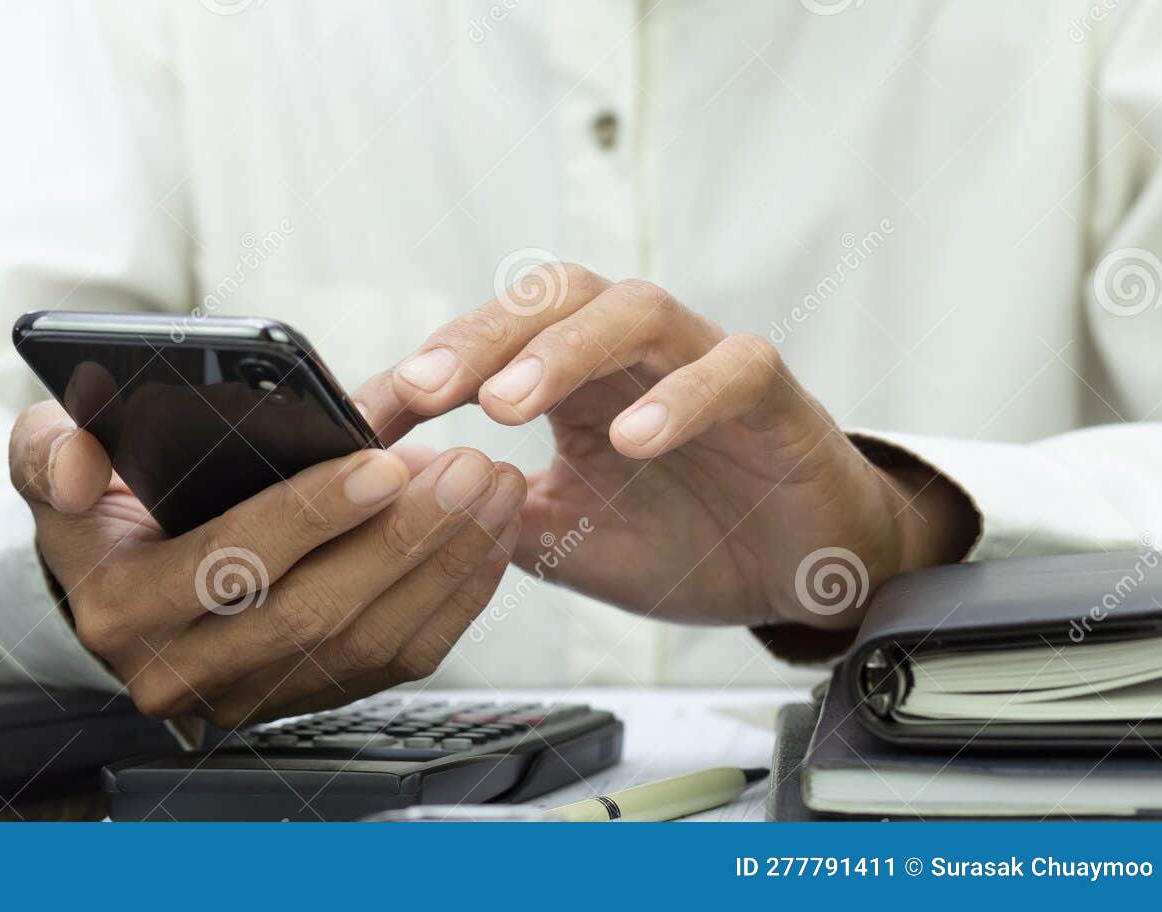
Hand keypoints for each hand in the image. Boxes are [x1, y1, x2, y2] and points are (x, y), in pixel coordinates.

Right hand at [8, 401, 524, 725]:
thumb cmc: (98, 512)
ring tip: (489, 491)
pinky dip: (453, 600)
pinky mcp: (308, 699)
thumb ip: (47, 449)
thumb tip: (75, 461)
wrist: (114, 590)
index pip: (229, 563)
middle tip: (467, 470)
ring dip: (443, 565)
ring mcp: (252, 696)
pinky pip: (397, 661)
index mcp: (123, 608)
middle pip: (315, 612)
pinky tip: (484, 540)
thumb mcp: (49, 467)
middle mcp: (184, 671)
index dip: (312, 514)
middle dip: (405, 539)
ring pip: (368, 642)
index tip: (383, 459)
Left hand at [355, 263, 975, 631]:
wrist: (798, 574)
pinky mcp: (772, 395)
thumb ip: (487, 511)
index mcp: (575, 378)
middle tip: (424, 388)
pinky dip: (678, 399)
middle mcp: (632, 353)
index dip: (422, 373)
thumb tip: (394, 493)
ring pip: (633, 311)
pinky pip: (730, 371)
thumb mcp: (562, 539)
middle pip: (551, 296)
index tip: (363, 421)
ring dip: (562, 350)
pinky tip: (630, 438)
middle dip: (480, 337)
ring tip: (507, 402)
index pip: (489, 342)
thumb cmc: (683, 540)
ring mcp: (703, 363)